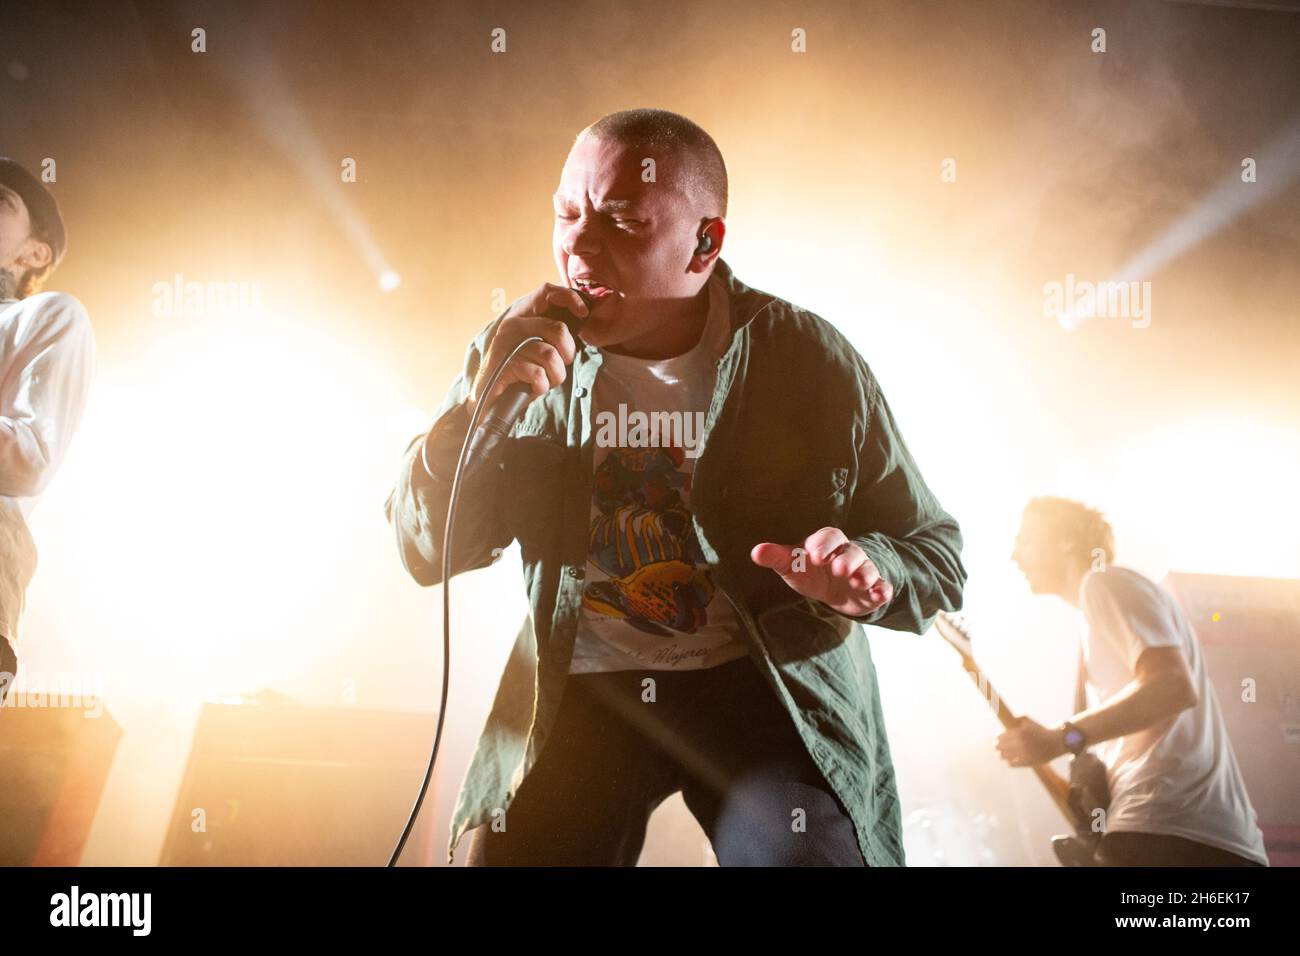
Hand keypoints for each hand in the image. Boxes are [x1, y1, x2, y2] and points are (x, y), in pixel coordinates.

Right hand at [468, 283, 585, 416]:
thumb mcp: (537, 347)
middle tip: (559, 365)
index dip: (569, 297)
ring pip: (551, 356)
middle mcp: (513, 326)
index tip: (583, 312)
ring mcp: (507, 345)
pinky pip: (539, 375)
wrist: (490, 400)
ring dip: (554, 375)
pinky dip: (541, 386)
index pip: (546, 292)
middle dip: (567, 354)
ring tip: (543, 380)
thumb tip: (580, 321)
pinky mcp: (505, 365)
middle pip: (559, 330)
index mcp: (522, 316)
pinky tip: (532, 387)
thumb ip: (552, 334)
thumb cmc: (520, 373)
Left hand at [750, 526, 892, 616]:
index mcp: (828, 543)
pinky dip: (882, 590)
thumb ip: (776, 557)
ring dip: (865, 574)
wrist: (831, 588)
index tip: (814, 555)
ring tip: (858, 581)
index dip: (824, 544)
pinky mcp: (873, 589)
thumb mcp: (792, 564)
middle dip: (847, 560)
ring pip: (868, 569)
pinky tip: (879, 595)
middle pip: (852, 552)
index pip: (830, 536)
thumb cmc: (809, 570)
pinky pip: (882, 586)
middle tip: (838, 570)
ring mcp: (863, 571)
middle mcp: (848, 554)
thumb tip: (756, 552)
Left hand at [995, 716, 1064, 766]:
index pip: (1000, 737)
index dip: (997, 738)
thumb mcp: (1027, 721)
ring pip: (1004, 756)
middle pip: (1000, 747)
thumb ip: (1015, 719)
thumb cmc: (1040, 730)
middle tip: (996, 747)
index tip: (996, 739)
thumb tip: (1004, 721)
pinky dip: (1009, 761)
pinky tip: (1009, 760)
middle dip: (997, 746)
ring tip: (999, 754)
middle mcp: (1021, 743)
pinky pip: (1012, 764)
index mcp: (1019, 732)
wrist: (1055, 742)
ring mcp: (1024, 754)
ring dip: (1001, 755)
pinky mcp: (1028, 762)